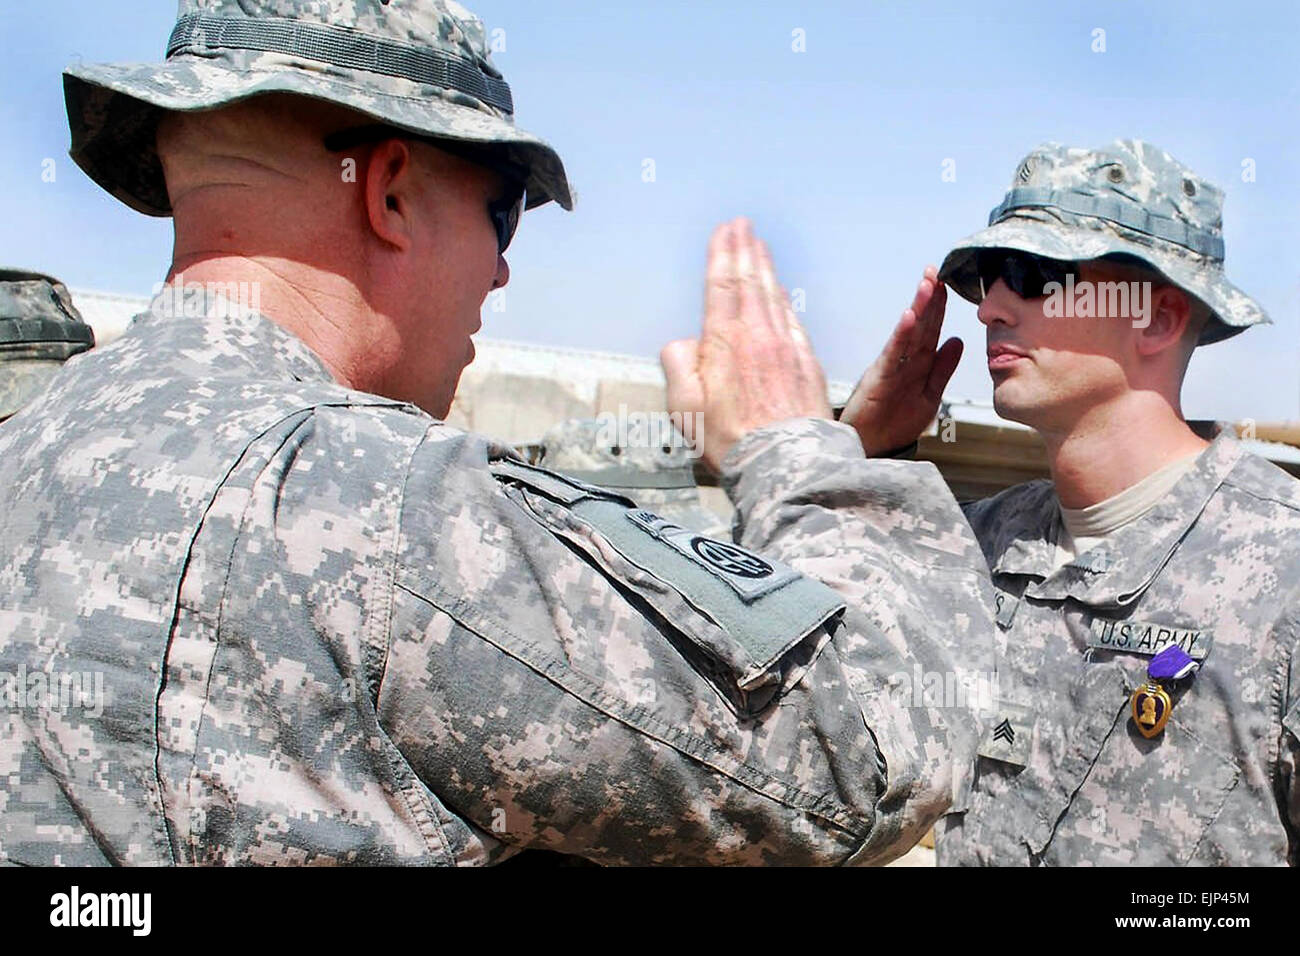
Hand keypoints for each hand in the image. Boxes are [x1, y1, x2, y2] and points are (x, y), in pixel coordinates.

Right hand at [661, 218, 831, 472]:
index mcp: (726, 342)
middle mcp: (760, 336)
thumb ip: (679, 367)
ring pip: (775, 297)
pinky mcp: (807, 365)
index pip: (723, 286)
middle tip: (743, 225)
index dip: (723, 254)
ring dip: (766, 268)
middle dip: (745, 250)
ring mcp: (788, 348)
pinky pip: (793, 320)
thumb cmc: (732, 441)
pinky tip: (782, 295)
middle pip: (752, 282)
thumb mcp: (685, 408)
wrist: (787, 464)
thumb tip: (682, 343)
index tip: (725, 230)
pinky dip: (784, 300)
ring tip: (760, 247)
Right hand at [840, 267, 962, 455]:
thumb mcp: (928, 396)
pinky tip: (908, 317)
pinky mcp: (879, 379)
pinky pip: (893, 355)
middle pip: (919, 325)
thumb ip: (942, 370)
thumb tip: (957, 341)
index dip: (939, 307)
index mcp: (916, 365)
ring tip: (926, 285)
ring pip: (907, 334)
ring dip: (917, 309)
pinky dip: (901, 336)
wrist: (871, 449)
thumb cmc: (894, 423)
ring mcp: (890, 368)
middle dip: (928, 298)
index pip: (930, 330)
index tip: (947, 283)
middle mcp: (903, 361)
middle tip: (935, 271)